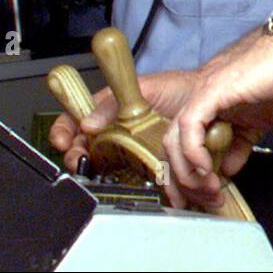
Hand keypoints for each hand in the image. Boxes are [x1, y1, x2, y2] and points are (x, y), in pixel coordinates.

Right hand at [47, 69, 195, 174]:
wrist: (210, 106)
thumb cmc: (180, 89)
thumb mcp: (146, 87)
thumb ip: (116, 101)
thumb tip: (88, 122)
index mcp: (110, 110)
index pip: (74, 119)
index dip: (63, 130)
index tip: (62, 140)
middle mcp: (116, 133)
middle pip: (84, 150)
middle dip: (77, 157)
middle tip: (80, 160)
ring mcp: (130, 152)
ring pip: (106, 170)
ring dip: (100, 175)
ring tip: (102, 174)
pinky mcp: (149, 168)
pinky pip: (136, 181)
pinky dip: (134, 185)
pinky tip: (132, 178)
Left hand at [162, 30, 272, 209]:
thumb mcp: (258, 122)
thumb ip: (239, 145)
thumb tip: (226, 169)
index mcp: (209, 105)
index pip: (180, 143)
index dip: (183, 173)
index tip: (194, 197)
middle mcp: (199, 98)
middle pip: (170, 144)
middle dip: (180, 180)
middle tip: (198, 201)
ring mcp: (202, 92)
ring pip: (174, 138)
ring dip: (187, 172)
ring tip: (206, 189)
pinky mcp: (211, 90)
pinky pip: (189, 126)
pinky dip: (193, 151)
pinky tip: (206, 167)